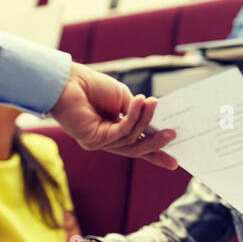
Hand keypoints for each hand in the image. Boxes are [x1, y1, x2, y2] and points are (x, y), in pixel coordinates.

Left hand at [49, 63, 177, 167]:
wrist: (68, 81)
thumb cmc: (92, 86)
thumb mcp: (123, 98)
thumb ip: (136, 112)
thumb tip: (152, 121)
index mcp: (114, 130)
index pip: (137, 144)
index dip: (155, 152)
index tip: (174, 160)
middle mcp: (106, 140)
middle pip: (136, 149)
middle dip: (156, 145)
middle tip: (173, 136)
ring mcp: (99, 142)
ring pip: (131, 140)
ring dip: (145, 120)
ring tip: (154, 103)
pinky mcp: (93, 140)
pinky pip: (121, 131)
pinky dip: (133, 116)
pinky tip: (140, 102)